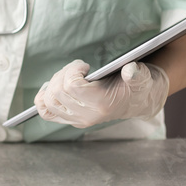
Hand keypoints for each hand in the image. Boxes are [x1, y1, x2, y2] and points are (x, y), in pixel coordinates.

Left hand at [35, 60, 169, 127]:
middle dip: (62, 74)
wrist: (137, 102)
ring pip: (48, 102)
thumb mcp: (142, 77)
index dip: (73, 70)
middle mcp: (87, 116)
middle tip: (77, 69)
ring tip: (68, 76)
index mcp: (102, 105)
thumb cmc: (136, 86)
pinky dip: (43, 98)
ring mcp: (77, 120)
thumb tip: (130, 70)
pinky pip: (46, 112)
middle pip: (56, 92)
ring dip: (52, 84)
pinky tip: (53, 87)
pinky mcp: (70, 119)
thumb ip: (137, 74)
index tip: (85, 66)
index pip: (71, 86)